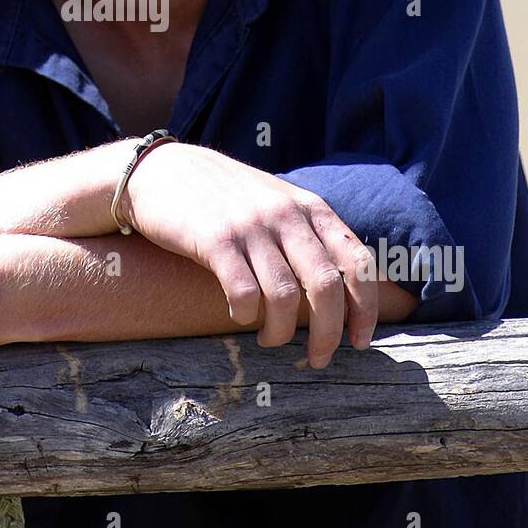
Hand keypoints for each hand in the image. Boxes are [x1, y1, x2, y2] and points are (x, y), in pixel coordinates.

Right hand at [121, 142, 377, 367]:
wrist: (163, 169)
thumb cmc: (223, 194)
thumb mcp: (277, 201)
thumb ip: (308, 232)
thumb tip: (341, 288)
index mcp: (310, 207)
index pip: (357, 261)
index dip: (365, 307)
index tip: (360, 340)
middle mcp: (286, 215)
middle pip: (325, 286)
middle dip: (327, 333)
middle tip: (318, 357)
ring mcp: (251, 226)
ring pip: (285, 296)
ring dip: (280, 330)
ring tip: (270, 339)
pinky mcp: (215, 240)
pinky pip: (243, 291)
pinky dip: (245, 314)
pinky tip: (239, 316)